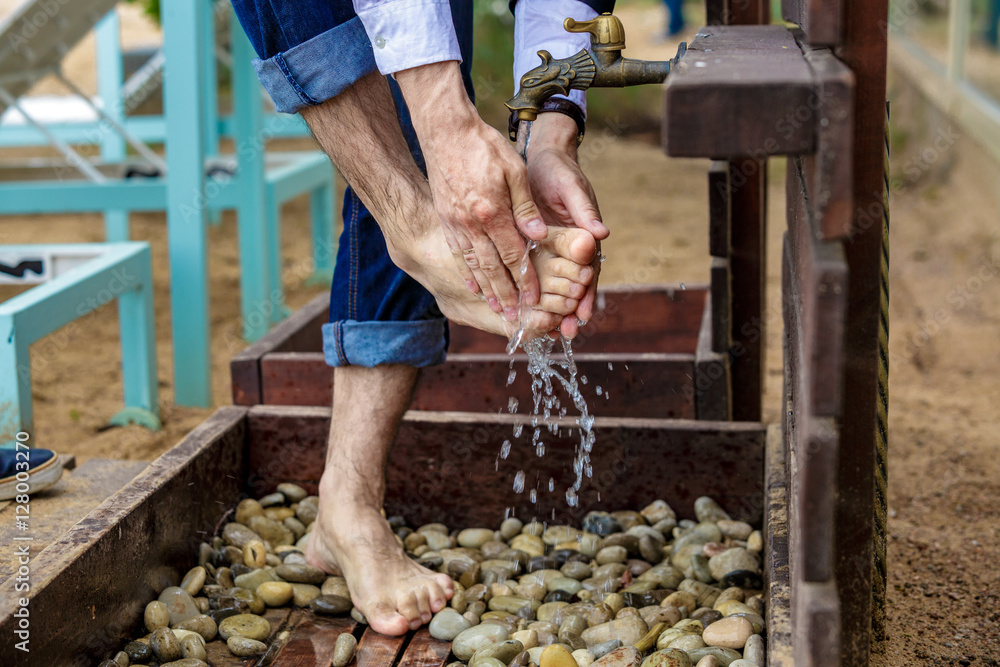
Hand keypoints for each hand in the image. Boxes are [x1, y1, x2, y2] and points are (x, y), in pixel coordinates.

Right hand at [396, 62, 545, 321]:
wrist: (445, 132)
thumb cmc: (485, 146)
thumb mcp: (515, 170)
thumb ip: (526, 206)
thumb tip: (538, 237)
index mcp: (492, 211)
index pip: (513, 254)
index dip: (525, 279)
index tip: (535, 298)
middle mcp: (471, 223)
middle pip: (492, 268)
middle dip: (506, 295)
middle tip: (516, 317)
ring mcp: (456, 223)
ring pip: (474, 265)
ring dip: (487, 290)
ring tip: (498, 309)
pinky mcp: (446, 220)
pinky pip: (459, 253)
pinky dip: (469, 273)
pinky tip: (475, 286)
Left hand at [526, 112, 608, 337]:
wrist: (539, 159)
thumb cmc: (560, 171)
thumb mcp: (572, 189)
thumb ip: (585, 212)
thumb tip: (602, 234)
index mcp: (584, 239)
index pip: (589, 272)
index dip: (587, 294)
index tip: (583, 315)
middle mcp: (569, 249)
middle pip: (572, 285)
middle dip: (569, 310)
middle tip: (563, 334)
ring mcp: (551, 250)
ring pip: (552, 284)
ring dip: (550, 307)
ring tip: (544, 331)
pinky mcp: (532, 246)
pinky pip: (532, 272)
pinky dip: (530, 291)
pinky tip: (522, 308)